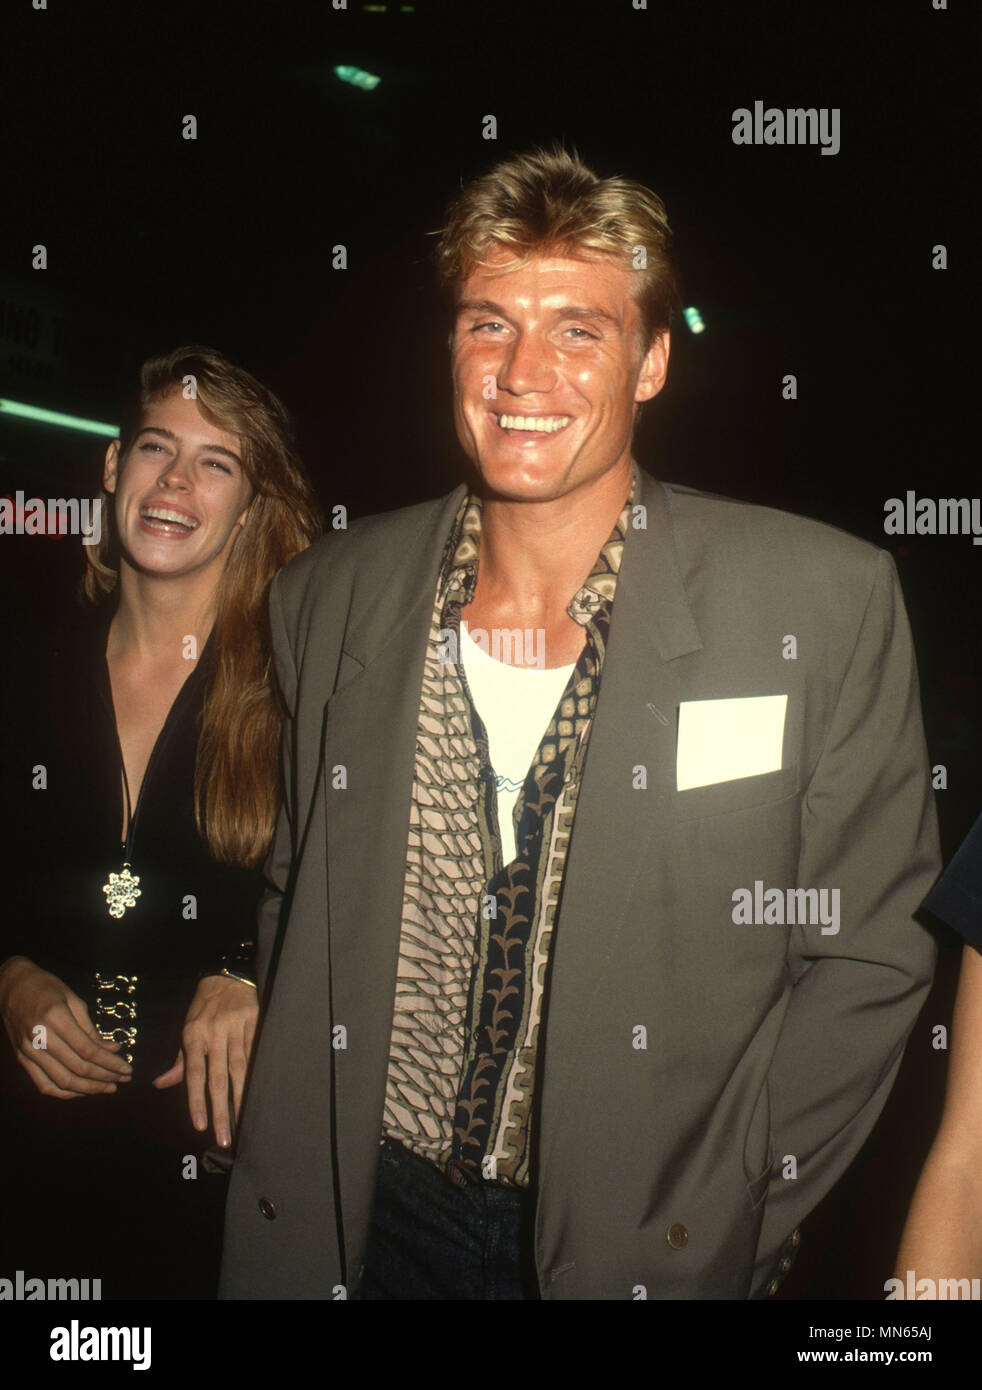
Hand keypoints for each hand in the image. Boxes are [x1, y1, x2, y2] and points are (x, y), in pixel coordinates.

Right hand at [0, 955, 132, 1097]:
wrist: (11, 986)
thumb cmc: (45, 987)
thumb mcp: (73, 999)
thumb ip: (91, 1028)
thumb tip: (112, 1049)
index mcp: (55, 1018)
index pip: (88, 1050)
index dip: (110, 1063)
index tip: (127, 1068)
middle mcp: (40, 1038)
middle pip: (77, 1068)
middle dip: (105, 1077)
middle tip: (123, 1080)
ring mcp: (28, 1052)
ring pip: (62, 1081)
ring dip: (88, 1089)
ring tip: (108, 1088)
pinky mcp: (22, 1059)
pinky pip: (44, 1084)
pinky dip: (65, 1092)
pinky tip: (83, 1091)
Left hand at [152, 974, 257, 1146]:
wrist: (226, 976)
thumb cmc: (203, 1007)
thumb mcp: (186, 1030)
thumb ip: (179, 1061)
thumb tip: (160, 1085)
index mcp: (193, 1036)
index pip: (194, 1074)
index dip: (196, 1100)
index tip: (200, 1125)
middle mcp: (213, 1034)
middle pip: (217, 1078)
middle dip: (220, 1109)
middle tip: (224, 1137)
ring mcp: (235, 1028)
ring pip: (239, 1069)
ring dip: (241, 1097)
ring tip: (242, 1121)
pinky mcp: (255, 1022)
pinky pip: (256, 1052)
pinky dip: (258, 1073)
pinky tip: (260, 1092)